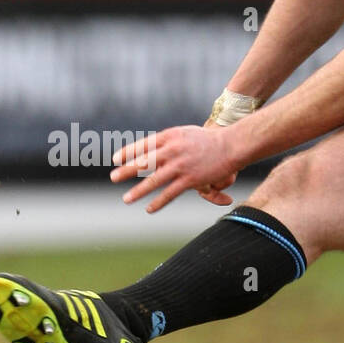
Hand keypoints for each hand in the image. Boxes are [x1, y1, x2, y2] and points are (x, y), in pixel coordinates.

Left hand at [111, 124, 237, 212]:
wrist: (231, 145)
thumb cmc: (207, 140)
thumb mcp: (184, 133)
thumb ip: (167, 141)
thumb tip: (150, 149)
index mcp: (170, 136)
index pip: (144, 145)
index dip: (128, 152)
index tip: (115, 159)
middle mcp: (172, 150)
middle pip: (144, 162)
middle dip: (127, 170)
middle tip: (113, 177)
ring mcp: (180, 166)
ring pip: (154, 180)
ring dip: (138, 191)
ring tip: (126, 199)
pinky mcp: (190, 180)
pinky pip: (170, 193)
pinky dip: (158, 202)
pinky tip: (149, 209)